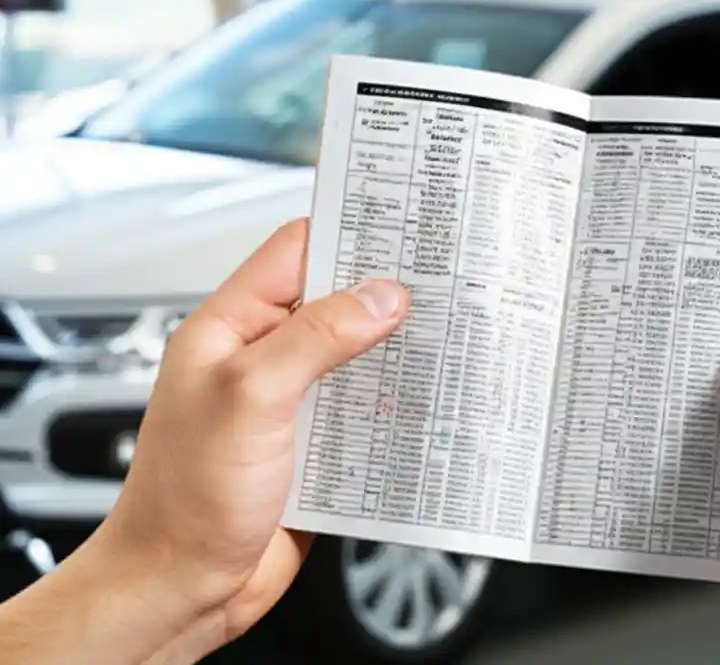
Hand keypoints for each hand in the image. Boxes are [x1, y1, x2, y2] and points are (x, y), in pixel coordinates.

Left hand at [98, 219, 408, 656]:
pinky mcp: (313, 447)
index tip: (403, 226)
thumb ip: (318, 338)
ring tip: (445, 337)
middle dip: (385, 293)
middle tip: (442, 282)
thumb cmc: (186, 498)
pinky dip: (393, 406)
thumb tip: (381, 296)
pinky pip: (362, 412)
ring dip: (395, 352)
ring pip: (355, 357)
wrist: (182, 586)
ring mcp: (288, 404)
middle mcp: (259, 360)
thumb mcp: (251, 398)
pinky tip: (423, 405)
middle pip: (334, 302)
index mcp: (228, 329)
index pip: (294, 253)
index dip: (348, 231)